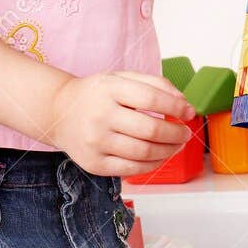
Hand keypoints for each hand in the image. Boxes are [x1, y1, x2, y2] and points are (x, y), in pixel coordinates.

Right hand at [46, 71, 195, 176]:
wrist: (58, 112)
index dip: (176, 108)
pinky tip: (160, 156)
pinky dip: (153, 164)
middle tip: (185, 133)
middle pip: (150, 130)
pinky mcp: (94, 164)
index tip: (189, 112)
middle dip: (176, 134)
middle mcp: (100, 116)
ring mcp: (95, 142)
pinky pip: (132, 170)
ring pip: (144, 153)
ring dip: (169, 151)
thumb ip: (156, 84)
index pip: (152, 99)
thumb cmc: (97, 94)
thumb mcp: (122, 78)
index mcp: (109, 89)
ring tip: (176, 145)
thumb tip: (185, 104)